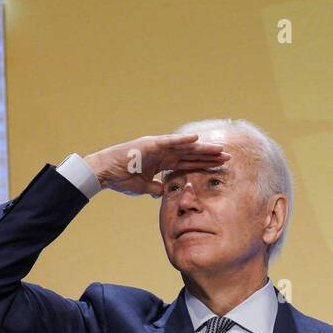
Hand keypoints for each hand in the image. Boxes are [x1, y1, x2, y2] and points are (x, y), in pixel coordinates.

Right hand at [83, 134, 229, 196]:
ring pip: (185, 147)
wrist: (105, 173)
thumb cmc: (121, 179)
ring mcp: (158, 147)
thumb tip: (162, 193)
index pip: (188, 162)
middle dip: (208, 156)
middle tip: (227, 157)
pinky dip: (182, 140)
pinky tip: (197, 139)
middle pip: (191, 154)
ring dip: (202, 148)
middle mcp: (163, 152)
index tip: (219, 166)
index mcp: (162, 162)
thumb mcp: (143, 187)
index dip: (203, 164)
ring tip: (219, 149)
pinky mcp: (150, 144)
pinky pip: (170, 142)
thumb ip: (154, 189)